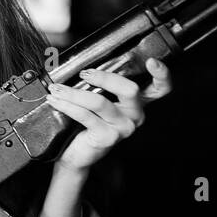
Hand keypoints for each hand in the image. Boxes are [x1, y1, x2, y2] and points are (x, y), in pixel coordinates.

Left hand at [45, 58, 173, 172]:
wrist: (77, 155)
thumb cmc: (88, 124)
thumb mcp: (100, 103)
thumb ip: (102, 86)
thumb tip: (84, 63)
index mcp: (137, 104)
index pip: (160, 89)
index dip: (161, 74)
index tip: (151, 62)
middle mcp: (135, 116)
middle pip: (130, 90)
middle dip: (105, 77)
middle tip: (84, 74)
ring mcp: (123, 128)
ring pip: (100, 102)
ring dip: (74, 93)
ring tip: (57, 88)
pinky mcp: (107, 138)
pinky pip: (85, 115)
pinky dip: (66, 105)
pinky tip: (54, 100)